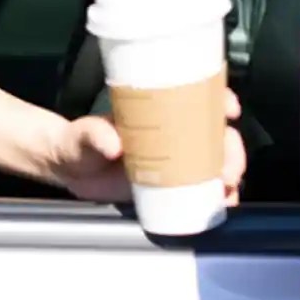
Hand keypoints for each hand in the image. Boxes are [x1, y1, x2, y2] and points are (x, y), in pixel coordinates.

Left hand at [51, 89, 246, 204]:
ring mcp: (172, 159)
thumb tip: (112, 144)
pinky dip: (217, 194)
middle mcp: (171, 133)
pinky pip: (201, 187)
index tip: (229, 109)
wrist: (68, 168)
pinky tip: (224, 201)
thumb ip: (93, 135)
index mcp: (156, 111)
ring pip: (213, 161)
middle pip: (214, 135)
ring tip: (228, 186)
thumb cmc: (77, 142)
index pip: (197, 97)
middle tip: (229, 167)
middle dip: (231, 148)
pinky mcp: (169, 184)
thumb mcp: (83, 135)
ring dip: (229, 172)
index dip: (219, 99)